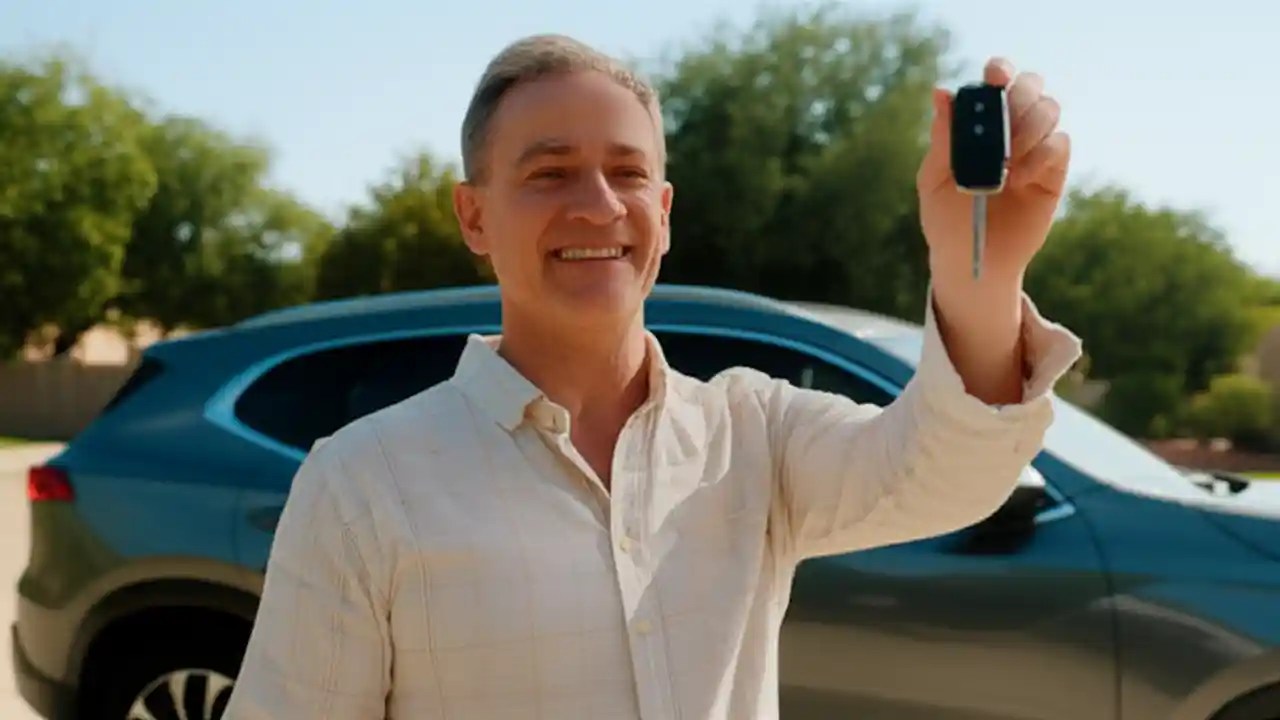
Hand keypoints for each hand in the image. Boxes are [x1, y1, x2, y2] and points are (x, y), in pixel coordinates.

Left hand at [916, 57, 1070, 284]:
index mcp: (977, 124)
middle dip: (1020, 95)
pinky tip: (1018, 180)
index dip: (1000, 70)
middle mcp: (1010, 130)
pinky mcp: (1053, 173)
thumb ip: (943, 139)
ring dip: (1029, 127)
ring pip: (1050, 109)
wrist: (972, 263)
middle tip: (1005, 121)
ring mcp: (1034, 149)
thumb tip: (941, 92)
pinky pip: (1060, 144)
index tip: (995, 76)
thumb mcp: (935, 180)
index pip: (996, 82)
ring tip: (1007, 161)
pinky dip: (1041, 155)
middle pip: (1031, 86)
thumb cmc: (947, 221)